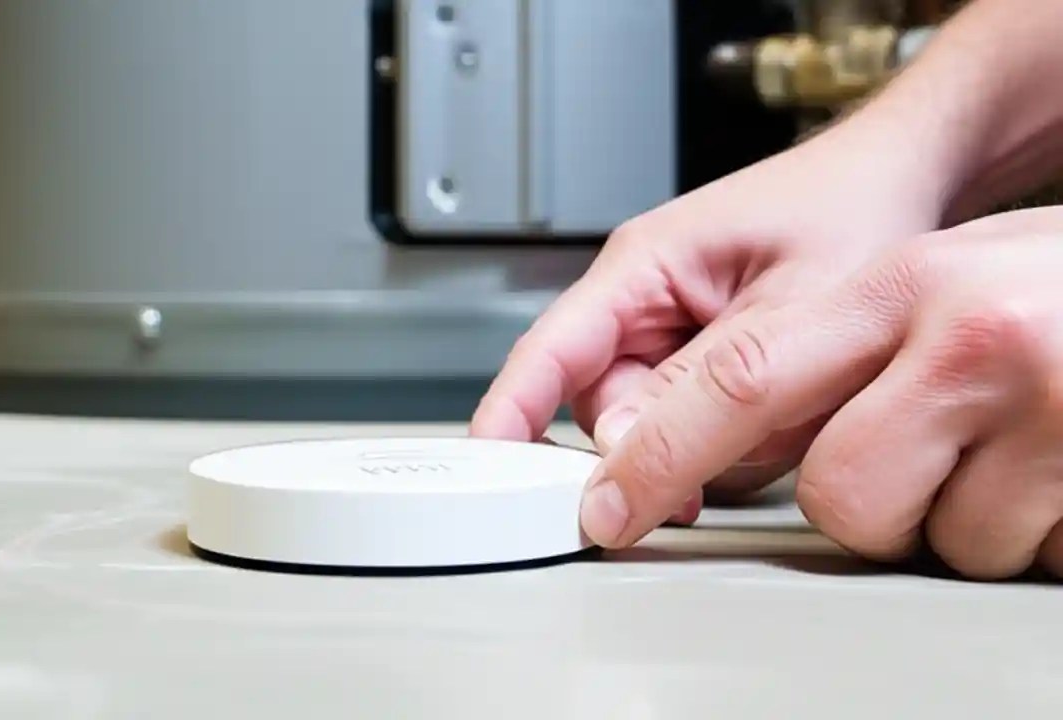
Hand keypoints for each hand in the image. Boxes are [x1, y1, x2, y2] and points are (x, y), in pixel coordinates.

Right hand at [470, 123, 943, 511]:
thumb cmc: (851, 207)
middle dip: (651, 445)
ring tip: (787, 418)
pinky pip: (698, 420)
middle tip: (705, 477)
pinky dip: (740, 436)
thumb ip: (712, 382)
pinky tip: (790, 417)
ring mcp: (676, 332)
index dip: (512, 410)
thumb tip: (625, 449)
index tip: (486, 464)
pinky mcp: (710, 360)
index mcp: (643, 267)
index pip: (552, 348)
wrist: (906, 183)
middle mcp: (645, 300)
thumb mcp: (791, 305)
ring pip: (653, 423)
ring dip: (710, 442)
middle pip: (604, 405)